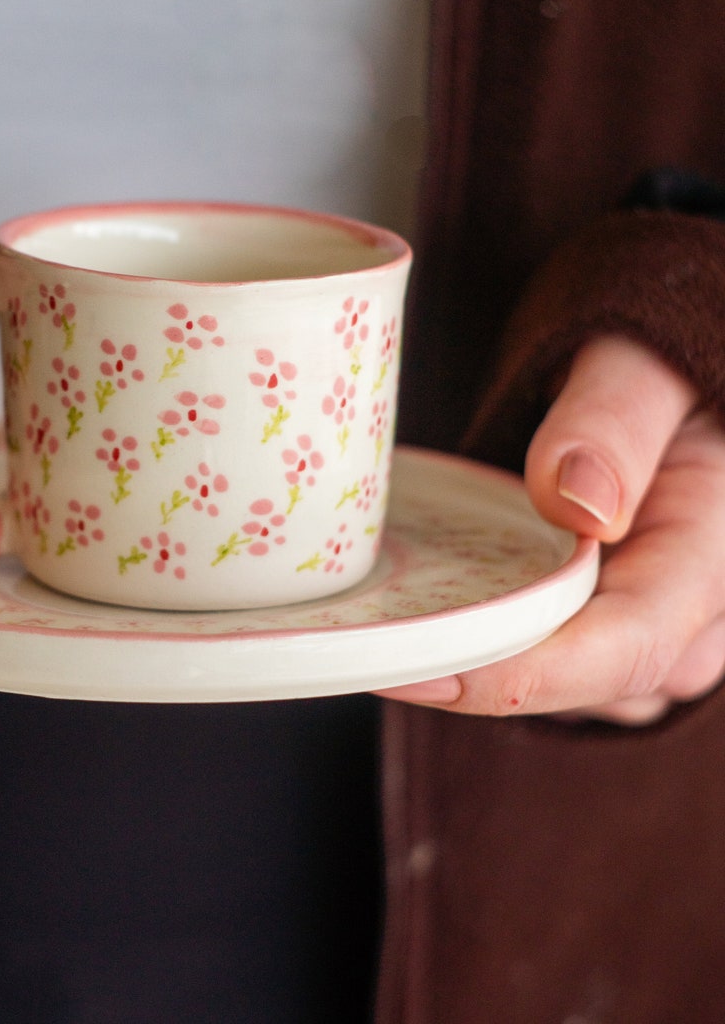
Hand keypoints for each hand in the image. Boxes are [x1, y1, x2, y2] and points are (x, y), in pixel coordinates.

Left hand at [382, 335, 724, 724]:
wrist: (656, 388)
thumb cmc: (651, 363)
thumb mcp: (642, 363)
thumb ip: (615, 419)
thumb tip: (578, 504)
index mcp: (708, 559)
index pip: (621, 652)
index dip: (513, 677)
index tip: (408, 670)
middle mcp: (688, 622)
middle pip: (574, 683)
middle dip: (465, 671)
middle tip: (356, 644)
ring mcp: (645, 634)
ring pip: (552, 684)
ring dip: (464, 659)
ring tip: (377, 616)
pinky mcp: (600, 630)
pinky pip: (538, 661)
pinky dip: (476, 642)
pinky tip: (415, 604)